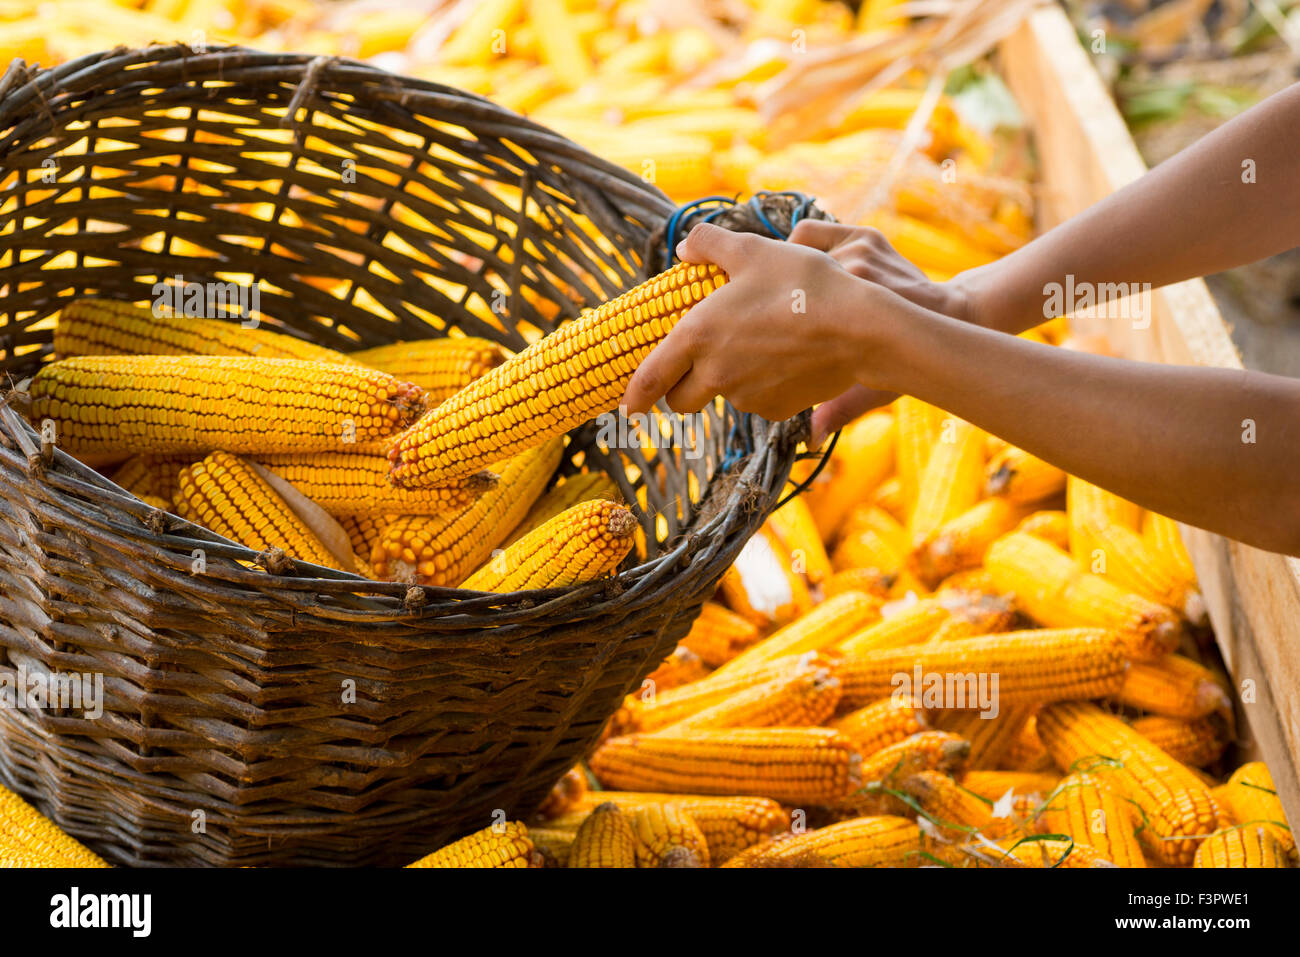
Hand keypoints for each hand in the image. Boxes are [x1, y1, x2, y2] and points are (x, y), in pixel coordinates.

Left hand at [620, 223, 893, 422]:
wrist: (858, 328)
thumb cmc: (803, 283)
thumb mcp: (753, 249)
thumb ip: (711, 244)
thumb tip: (685, 247)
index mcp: (697, 336)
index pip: (650, 379)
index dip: (634, 395)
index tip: (627, 407)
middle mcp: (715, 374)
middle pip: (681, 400)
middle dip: (680, 390)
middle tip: (694, 367)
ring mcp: (745, 396)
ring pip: (724, 396)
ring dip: (729, 379)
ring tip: (763, 342)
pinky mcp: (776, 411)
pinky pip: (758, 401)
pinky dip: (763, 386)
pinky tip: (787, 358)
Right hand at [787, 219, 980, 442]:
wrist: (945, 316)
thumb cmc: (905, 359)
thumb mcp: (874, 389)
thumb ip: (840, 408)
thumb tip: (810, 435)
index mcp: (857, 307)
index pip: (798, 298)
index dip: (774, 313)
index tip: (765, 331)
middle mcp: (858, 269)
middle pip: (792, 273)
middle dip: (775, 291)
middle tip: (766, 312)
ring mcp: (862, 248)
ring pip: (799, 251)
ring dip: (789, 271)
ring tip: (786, 293)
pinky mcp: (865, 234)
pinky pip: (813, 234)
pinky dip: (803, 249)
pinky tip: (801, 270)